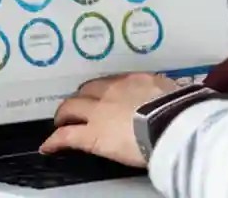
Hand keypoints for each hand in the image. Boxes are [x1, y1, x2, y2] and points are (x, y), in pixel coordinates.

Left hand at [40, 73, 177, 167]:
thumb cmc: (179, 109)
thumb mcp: (174, 93)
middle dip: (81, 97)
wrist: (170, 122)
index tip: (105, 94)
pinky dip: (55, 141)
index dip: (105, 89)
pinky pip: (66, 136)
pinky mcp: (91, 135)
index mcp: (135, 81)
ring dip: (64, 114)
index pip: (113, 82)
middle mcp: (113, 91)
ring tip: (61, 121)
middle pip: (88, 90)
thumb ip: (167, 94)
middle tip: (78, 105)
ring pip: (71, 107)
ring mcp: (99, 112)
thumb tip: (174, 99)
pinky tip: (48, 147)